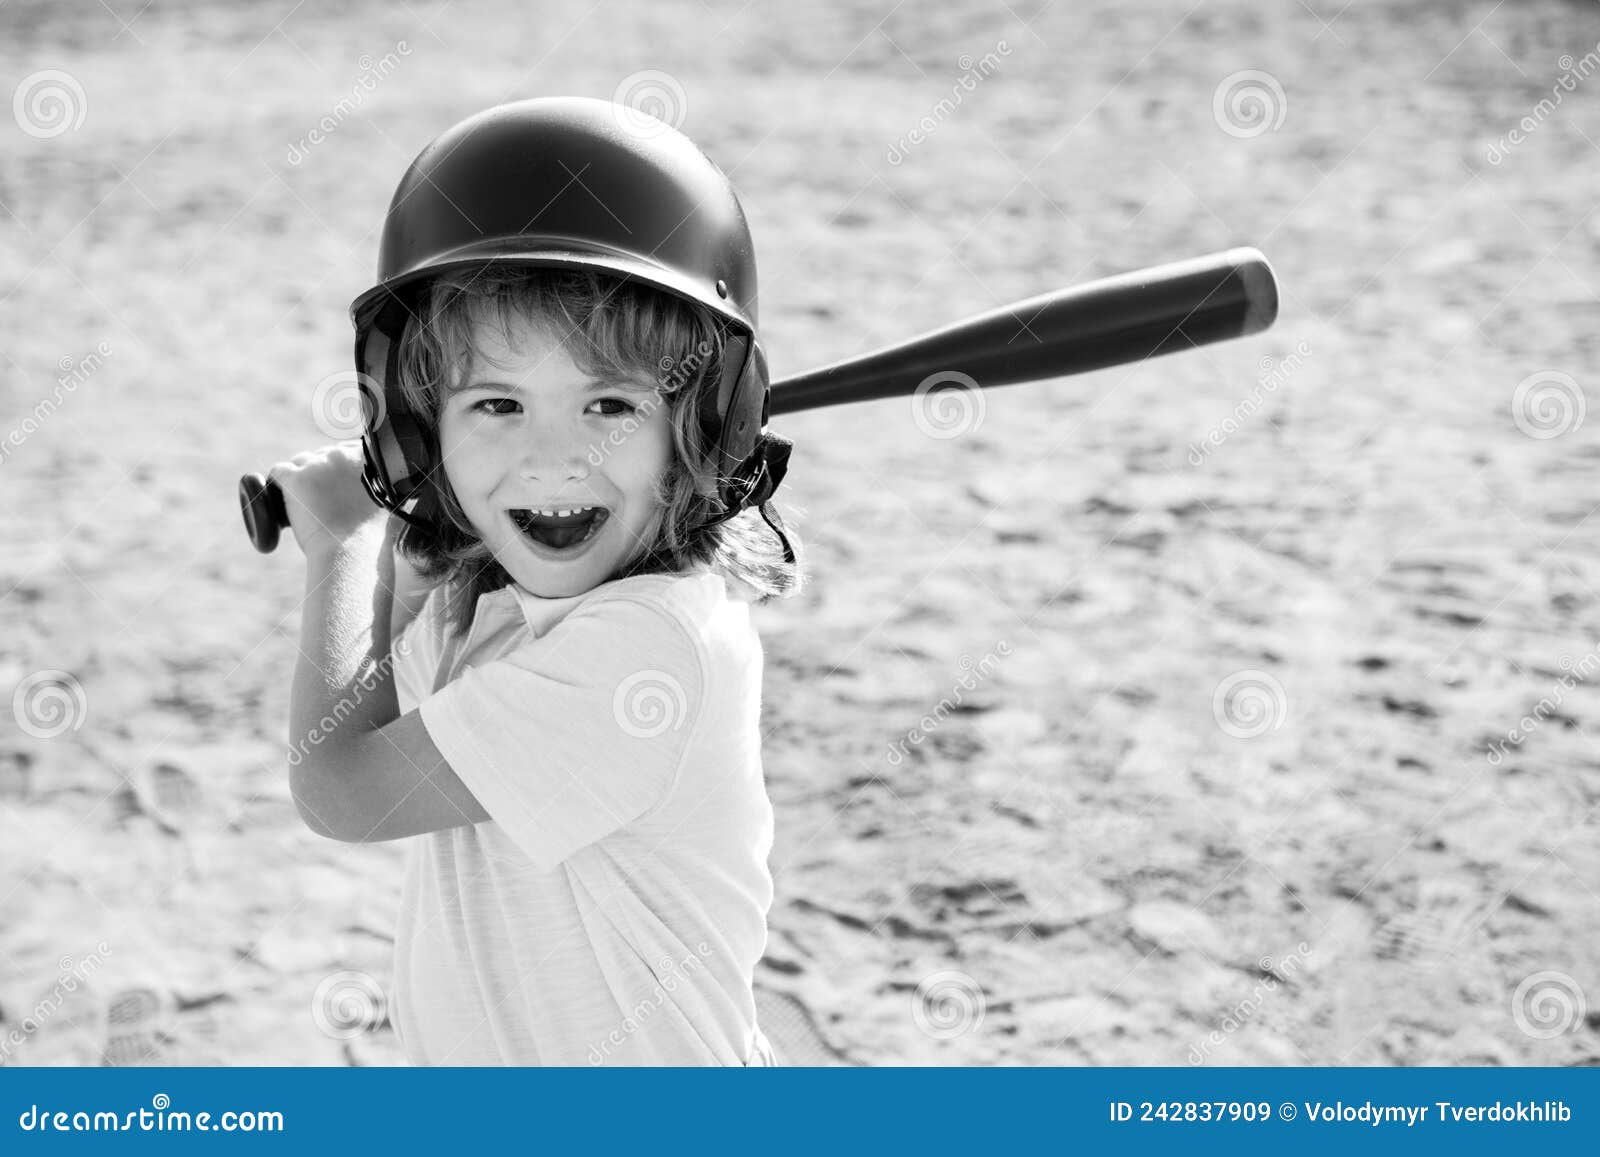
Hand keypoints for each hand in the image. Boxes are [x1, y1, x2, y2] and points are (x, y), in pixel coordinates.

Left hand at [267, 440, 384, 559]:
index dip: (341, 466)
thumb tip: (399, 491)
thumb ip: (389, 490)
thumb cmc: (373, 537)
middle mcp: (341, 454)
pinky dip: (277, 482)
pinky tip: (280, 494)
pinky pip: (278, 471)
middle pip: (322, 455)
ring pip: (300, 461)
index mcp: (366, 459)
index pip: (347, 449)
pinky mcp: (294, 478)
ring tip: (302, 500)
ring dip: (300, 477)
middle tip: (321, 498)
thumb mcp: (391, 505)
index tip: (339, 481)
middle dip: (320, 473)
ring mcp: (316, 465)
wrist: (351, 552)